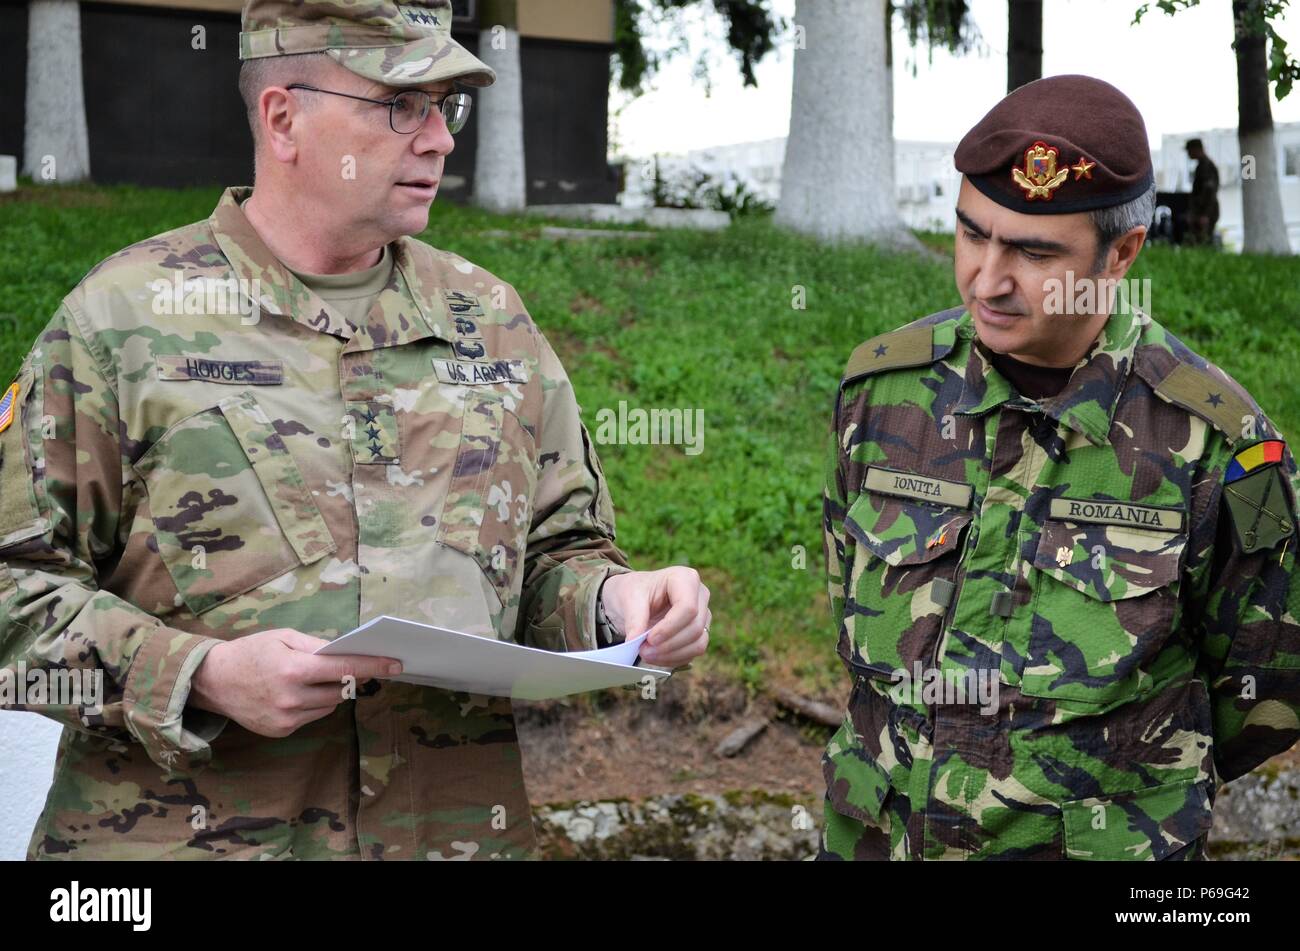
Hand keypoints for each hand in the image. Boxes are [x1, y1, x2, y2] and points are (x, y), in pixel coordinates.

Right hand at [188, 628, 402, 737]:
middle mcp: (292, 698)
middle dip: (348, 677)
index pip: (345, 668)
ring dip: (331, 692)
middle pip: (342, 689)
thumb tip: (347, 652)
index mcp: (294, 669)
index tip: (396, 664)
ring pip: (330, 705)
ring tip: (310, 679)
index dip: (374, 665)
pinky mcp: (281, 731)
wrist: (212, 682)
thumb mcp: (284, 637)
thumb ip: (317, 646)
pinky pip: (313, 716)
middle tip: (345, 666)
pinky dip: (313, 704)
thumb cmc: (251, 652)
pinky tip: (296, 694)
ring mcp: (286, 718)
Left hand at [600, 567, 710, 667]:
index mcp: (685, 578)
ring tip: (647, 655)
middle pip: (695, 627)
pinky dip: (674, 658)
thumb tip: (634, 642)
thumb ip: (634, 619)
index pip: (688, 607)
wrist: (634, 598)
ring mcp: (702, 615)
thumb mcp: (629, 598)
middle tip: (644, 651)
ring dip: (672, 654)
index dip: (670, 627)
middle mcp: (700, 595)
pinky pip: (694, 652)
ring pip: (698, 642)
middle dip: (669, 644)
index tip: (649, 639)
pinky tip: (656, 658)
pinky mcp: (700, 633)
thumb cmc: (634, 591)